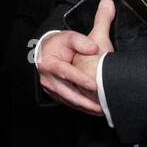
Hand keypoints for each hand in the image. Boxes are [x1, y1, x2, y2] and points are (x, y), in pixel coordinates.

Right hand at [35, 2, 115, 116]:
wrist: (46, 52)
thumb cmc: (61, 44)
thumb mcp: (71, 36)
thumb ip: (84, 37)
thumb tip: (95, 43)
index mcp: (50, 62)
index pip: (66, 72)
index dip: (80, 79)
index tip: (94, 85)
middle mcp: (47, 77)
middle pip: (67, 92)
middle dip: (84, 101)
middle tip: (101, 106)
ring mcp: (50, 87)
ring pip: (68, 100)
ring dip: (84, 106)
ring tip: (101, 110)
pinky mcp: (55, 94)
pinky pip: (68, 102)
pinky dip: (81, 107)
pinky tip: (94, 110)